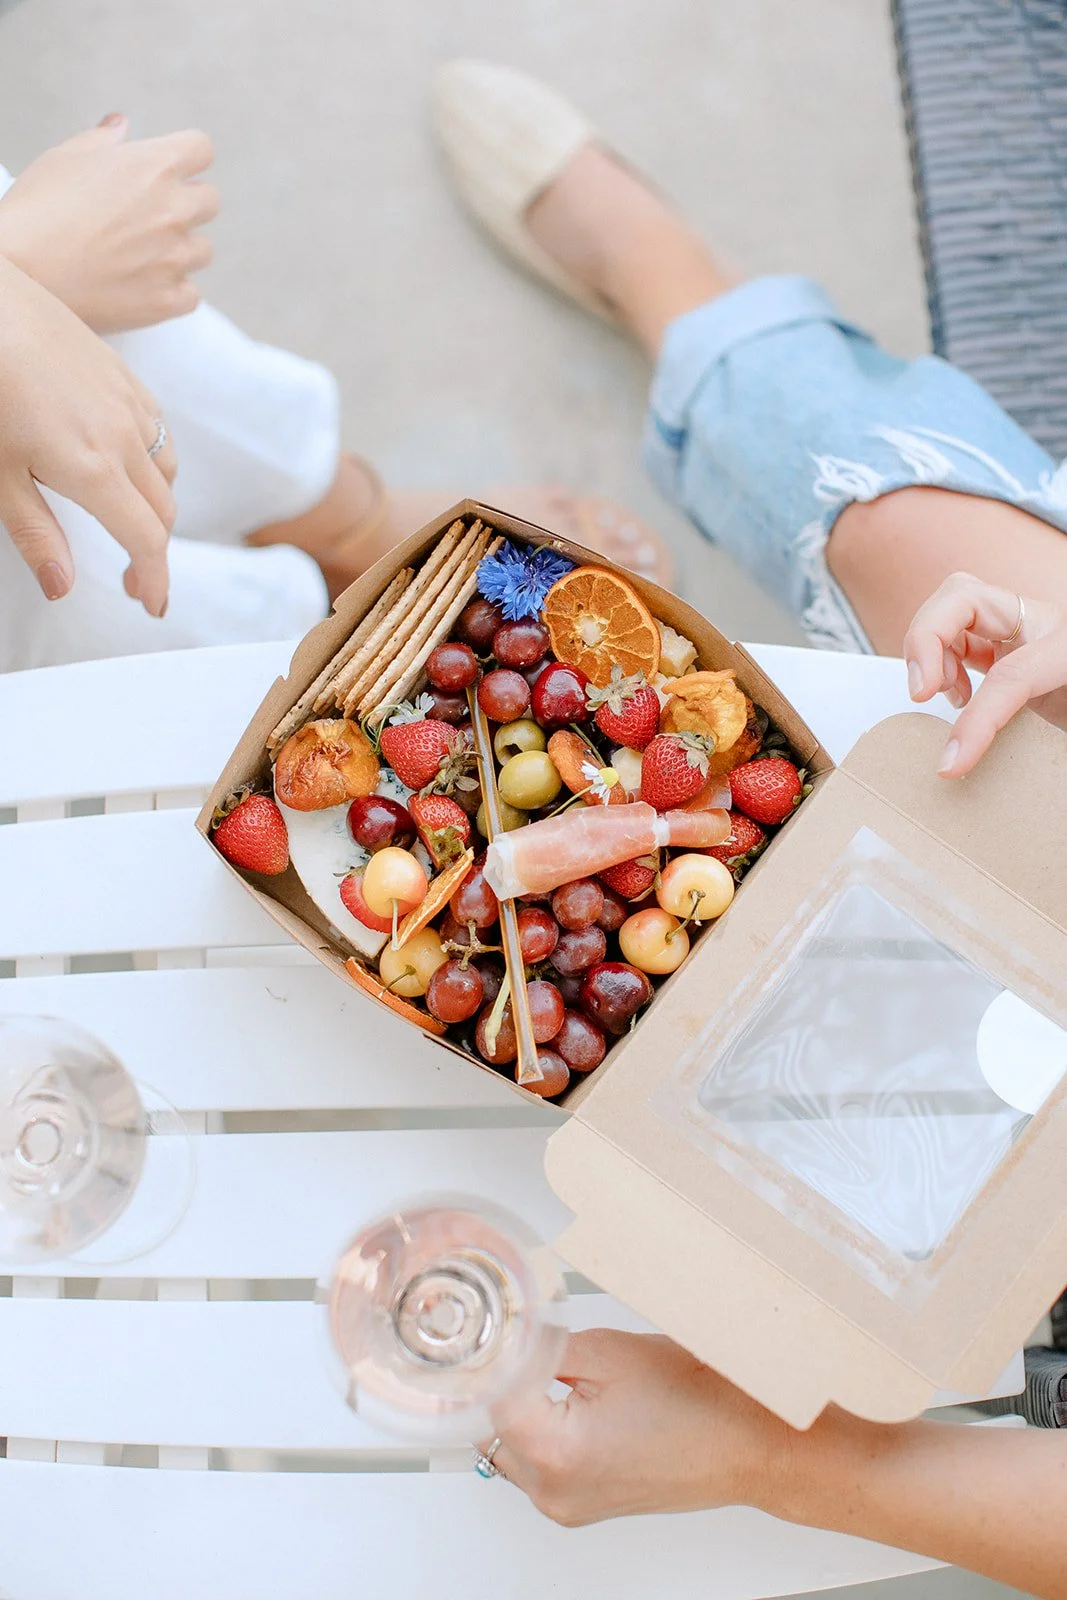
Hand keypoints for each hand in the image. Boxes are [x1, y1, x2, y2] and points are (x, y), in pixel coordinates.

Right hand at [0, 115, 216, 333]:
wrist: (22, 274)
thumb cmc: (37, 212)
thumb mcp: (64, 159)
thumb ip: (103, 141)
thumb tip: (122, 126)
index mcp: (154, 166)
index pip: (201, 149)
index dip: (185, 158)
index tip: (169, 170)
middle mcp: (173, 210)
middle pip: (209, 201)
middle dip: (184, 204)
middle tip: (147, 216)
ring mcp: (174, 258)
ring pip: (202, 250)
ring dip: (179, 249)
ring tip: (137, 254)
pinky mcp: (168, 300)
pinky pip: (191, 294)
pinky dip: (173, 291)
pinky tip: (142, 285)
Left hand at [0, 255, 175, 613]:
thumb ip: (36, 533)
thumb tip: (63, 588)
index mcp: (93, 470)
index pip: (146, 541)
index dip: (155, 580)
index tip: (152, 604)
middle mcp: (123, 439)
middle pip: (163, 512)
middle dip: (153, 551)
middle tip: (130, 577)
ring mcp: (128, 403)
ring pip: (166, 472)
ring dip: (156, 506)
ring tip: (128, 520)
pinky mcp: (123, 375)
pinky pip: (159, 431)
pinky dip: (155, 462)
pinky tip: (127, 463)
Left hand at [485, 1329, 787, 1524]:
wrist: (745, 1443)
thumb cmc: (696, 1402)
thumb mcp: (608, 1351)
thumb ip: (545, 1346)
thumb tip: (512, 1340)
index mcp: (557, 1453)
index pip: (491, 1396)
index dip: (498, 1357)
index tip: (500, 1333)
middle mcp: (555, 1492)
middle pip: (495, 1425)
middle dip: (509, 1383)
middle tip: (532, 1345)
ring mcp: (567, 1505)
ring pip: (513, 1445)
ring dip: (526, 1409)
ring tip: (566, 1375)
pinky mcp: (581, 1505)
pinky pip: (540, 1463)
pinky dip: (547, 1431)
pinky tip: (576, 1402)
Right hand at [903, 571, 1066, 776]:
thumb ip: (1065, 730)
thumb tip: (984, 764)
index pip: (1011, 674)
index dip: (976, 721)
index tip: (953, 763)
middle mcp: (1042, 626)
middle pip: (962, 596)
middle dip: (926, 639)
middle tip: (921, 692)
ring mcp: (1020, 630)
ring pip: (950, 609)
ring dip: (928, 649)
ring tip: (940, 692)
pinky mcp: (1005, 646)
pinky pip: (955, 635)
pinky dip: (938, 659)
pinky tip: (955, 691)